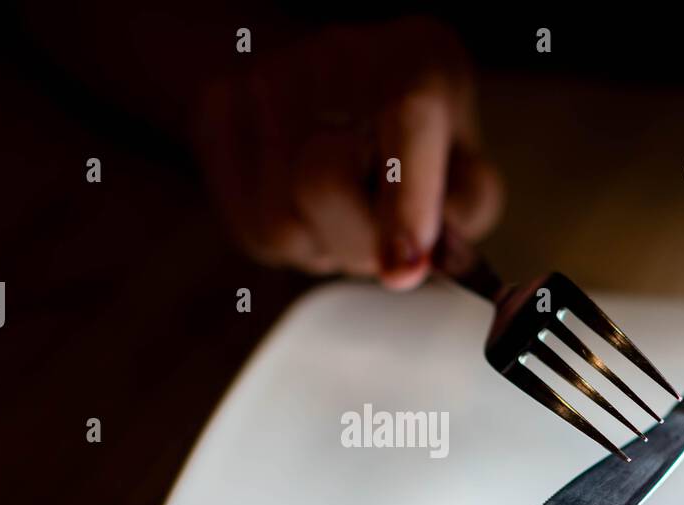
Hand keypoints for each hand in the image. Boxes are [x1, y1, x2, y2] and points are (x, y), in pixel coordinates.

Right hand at [187, 17, 503, 288]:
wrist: (322, 72)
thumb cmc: (408, 121)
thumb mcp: (463, 153)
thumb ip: (466, 205)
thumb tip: (430, 256)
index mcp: (412, 64)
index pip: (406, 124)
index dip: (404, 206)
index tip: (404, 267)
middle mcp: (330, 59)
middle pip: (322, 185)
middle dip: (357, 244)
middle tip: (382, 246)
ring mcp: (262, 83)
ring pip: (281, 223)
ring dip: (323, 246)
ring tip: (343, 211)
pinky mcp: (217, 117)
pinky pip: (251, 229)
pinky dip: (289, 239)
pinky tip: (305, 205)